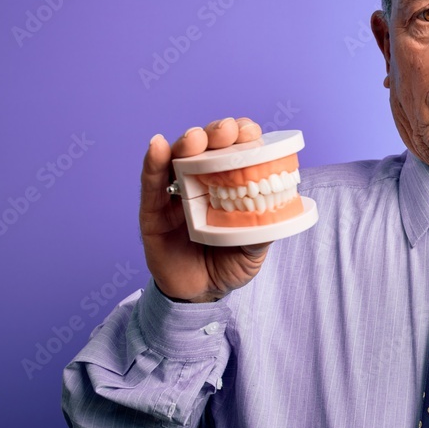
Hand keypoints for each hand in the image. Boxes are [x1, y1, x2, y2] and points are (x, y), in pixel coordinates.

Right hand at [140, 117, 270, 301]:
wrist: (199, 295)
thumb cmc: (228, 264)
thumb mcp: (253, 250)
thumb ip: (262, 232)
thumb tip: (278, 213)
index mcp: (229, 185)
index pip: (235, 150)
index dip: (243, 136)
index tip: (251, 132)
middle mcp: (201, 182)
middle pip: (208, 147)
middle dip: (218, 133)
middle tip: (227, 132)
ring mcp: (175, 193)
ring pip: (178, 158)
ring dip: (188, 142)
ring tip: (196, 139)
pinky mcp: (152, 212)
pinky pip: (150, 184)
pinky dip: (153, 162)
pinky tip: (158, 146)